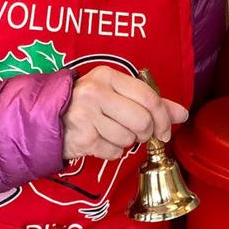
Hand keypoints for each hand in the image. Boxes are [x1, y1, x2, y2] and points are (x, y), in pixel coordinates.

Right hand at [62, 66, 187, 161]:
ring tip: (112, 132)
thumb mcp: (116, 93)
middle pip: (142, 120)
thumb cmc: (87, 104)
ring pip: (128, 138)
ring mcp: (86, 116)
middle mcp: (95, 93)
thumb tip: (182, 114)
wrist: (46, 116)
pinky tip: (101, 141)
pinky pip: (114, 152)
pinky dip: (113, 151)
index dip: (163, 117)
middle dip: (146, 132)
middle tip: (139, 133)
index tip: (165, 129)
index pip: (149, 97)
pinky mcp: (82, 138)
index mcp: (107, 76)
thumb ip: (150, 102)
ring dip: (127, 141)